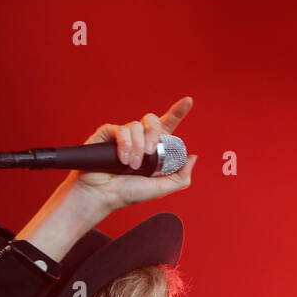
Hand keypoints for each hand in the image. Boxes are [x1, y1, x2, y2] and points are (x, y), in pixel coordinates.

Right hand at [69, 96, 197, 211]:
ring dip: (136, 147)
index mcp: (154, 149)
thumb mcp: (160, 188)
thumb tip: (193, 157)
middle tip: (149, 152)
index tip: (188, 101)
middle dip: (154, 133)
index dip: (178, 111)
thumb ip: (181, 177)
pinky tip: (121, 159)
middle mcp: (139, 139)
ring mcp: (124, 135)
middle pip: (153, 120)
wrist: (103, 195)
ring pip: (136, 126)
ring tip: (131, 165)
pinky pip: (121, 129)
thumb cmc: (128, 193)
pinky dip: (124, 144)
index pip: (167, 125)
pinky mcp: (108, 133)